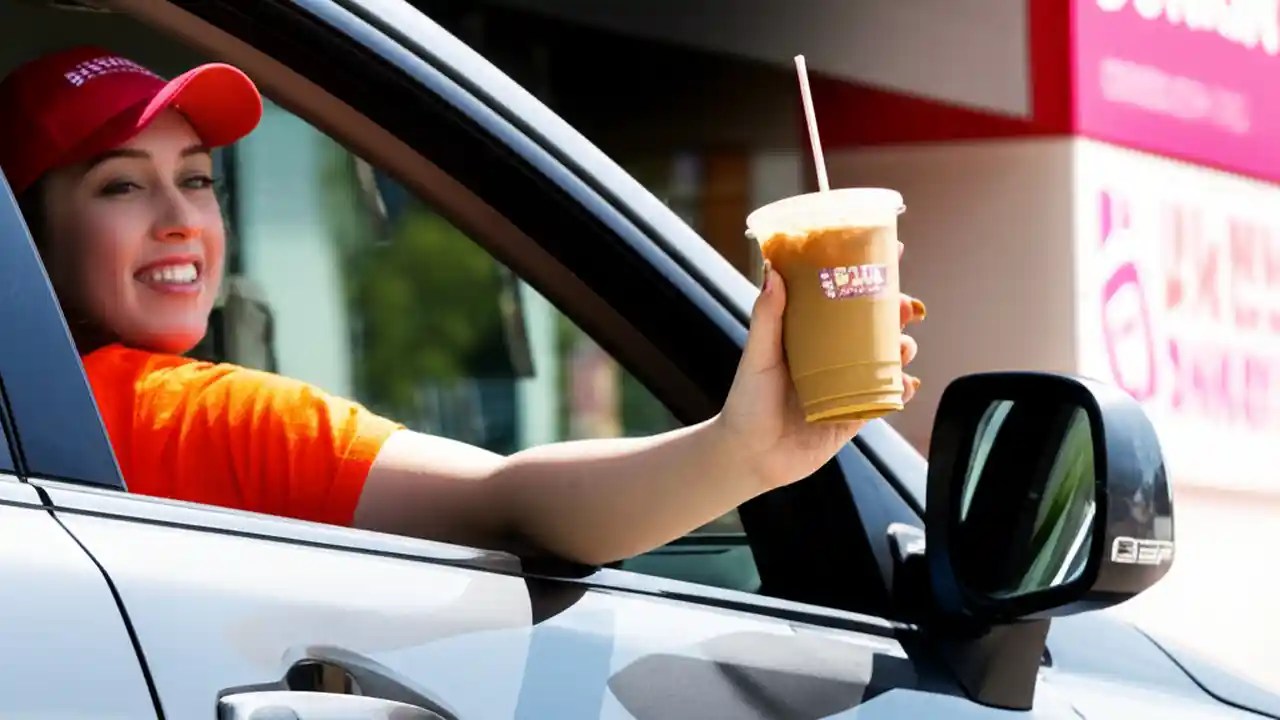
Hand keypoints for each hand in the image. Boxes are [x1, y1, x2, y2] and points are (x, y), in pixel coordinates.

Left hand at [717, 242, 924, 491]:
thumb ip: (767, 316)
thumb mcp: (757, 355)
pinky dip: (901, 390)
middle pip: (873, 325)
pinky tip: (906, 384)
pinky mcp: (854, 415)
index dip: (868, 275)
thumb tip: (773, 270)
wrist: (750, 457)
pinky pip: (885, 399)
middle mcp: (831, 356)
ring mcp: (846, 385)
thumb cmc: (747, 402)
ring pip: (886, 359)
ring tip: (905, 345)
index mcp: (809, 334)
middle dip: (897, 312)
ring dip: (903, 348)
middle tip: (906, 306)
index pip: (842, 296)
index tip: (890, 251)